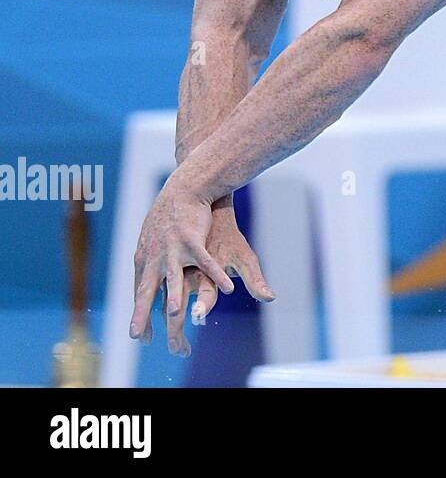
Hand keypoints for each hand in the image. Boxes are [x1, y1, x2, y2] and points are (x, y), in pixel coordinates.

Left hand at [129, 175, 232, 351]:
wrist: (184, 188)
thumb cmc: (171, 217)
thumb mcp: (154, 239)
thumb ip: (151, 262)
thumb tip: (147, 281)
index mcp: (146, 261)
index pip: (140, 292)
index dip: (139, 314)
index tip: (141, 336)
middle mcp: (155, 257)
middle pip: (148, 290)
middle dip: (143, 314)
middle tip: (138, 336)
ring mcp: (173, 248)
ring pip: (174, 276)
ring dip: (175, 295)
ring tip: (176, 313)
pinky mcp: (193, 239)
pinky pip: (206, 261)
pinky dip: (217, 275)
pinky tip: (228, 288)